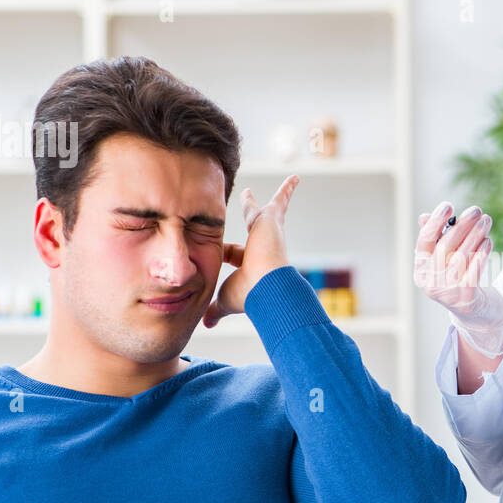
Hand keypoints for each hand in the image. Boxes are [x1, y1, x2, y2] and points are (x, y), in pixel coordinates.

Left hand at [203, 175, 298, 327]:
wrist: (268, 286)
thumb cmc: (248, 294)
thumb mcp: (223, 299)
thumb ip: (214, 309)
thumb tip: (205, 325)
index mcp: (248, 261)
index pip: (233, 252)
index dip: (224, 251)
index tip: (214, 245)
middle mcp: (261, 245)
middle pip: (253, 224)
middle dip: (250, 213)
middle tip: (247, 198)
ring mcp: (269, 232)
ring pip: (270, 210)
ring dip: (277, 198)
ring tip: (286, 185)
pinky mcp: (273, 220)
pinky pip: (283, 200)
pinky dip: (289, 188)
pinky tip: (296, 177)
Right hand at [414, 201, 502, 355]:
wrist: (477, 315)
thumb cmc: (459, 280)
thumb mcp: (445, 262)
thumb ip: (436, 240)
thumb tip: (425, 217)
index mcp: (421, 271)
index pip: (424, 242)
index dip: (435, 222)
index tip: (448, 205)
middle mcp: (430, 283)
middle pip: (445, 247)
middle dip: (461, 225)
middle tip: (476, 210)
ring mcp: (447, 292)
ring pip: (461, 256)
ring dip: (475, 235)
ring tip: (486, 221)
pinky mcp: (466, 298)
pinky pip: (474, 269)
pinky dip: (481, 252)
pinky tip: (488, 241)